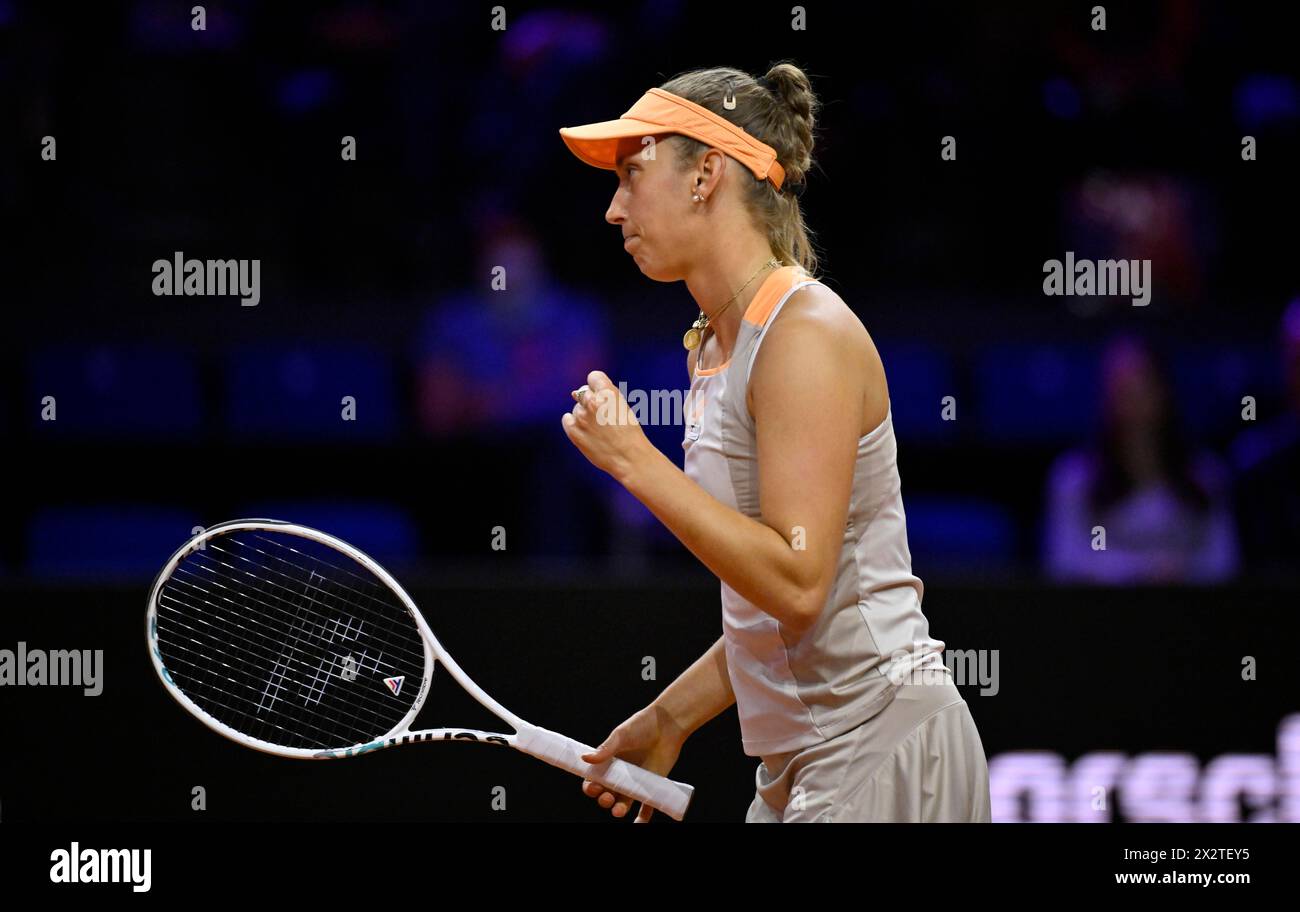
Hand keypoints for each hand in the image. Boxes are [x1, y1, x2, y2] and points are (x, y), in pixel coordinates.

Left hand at [562, 370, 650, 480]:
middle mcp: (592, 402)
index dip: (598, 386)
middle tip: (602, 417)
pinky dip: (573, 423)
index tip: (602, 397)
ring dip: (584, 415)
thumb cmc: (629, 432)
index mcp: (608, 393)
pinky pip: (567, 419)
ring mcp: (581, 417)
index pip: (593, 377)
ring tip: (598, 429)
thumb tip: (577, 392)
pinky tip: (585, 431)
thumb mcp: (623, 406)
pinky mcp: (574, 431)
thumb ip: (605, 395)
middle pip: (583, 392)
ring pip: (577, 408)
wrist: (629, 458)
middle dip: (590, 401)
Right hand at [580, 703, 686, 822]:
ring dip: (618, 810)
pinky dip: (642, 819)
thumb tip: (585, 759)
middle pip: (607, 795)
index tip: (593, 788)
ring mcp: (635, 783)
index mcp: (608, 763)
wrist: (668, 725)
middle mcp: (620, 776)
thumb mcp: (621, 735)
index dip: (591, 788)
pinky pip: (646, 808)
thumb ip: (605, 749)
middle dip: (604, 800)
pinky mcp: (651, 788)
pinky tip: (639, 825)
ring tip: (619, 810)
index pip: (594, 781)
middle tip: (607, 798)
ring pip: (623, 803)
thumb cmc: (642, 725)